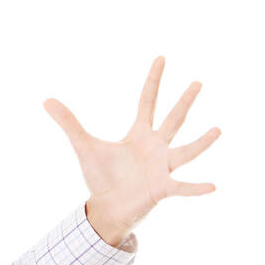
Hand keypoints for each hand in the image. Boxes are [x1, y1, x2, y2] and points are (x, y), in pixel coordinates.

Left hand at [42, 56, 220, 245]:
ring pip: (186, 152)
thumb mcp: (83, 146)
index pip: (147, 101)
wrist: (106, 206)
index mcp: (139, 134)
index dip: (153, 80)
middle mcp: (155, 147)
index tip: (162, 58)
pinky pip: (183, 187)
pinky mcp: (162, 188)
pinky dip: (196, 188)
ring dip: (202, 143)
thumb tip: (46, 100)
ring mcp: (162, 167)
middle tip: (198, 82)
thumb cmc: (101, 176)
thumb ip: (69, 123)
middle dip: (184, 102)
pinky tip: (213, 186)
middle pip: (173, 120)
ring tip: (218, 129)